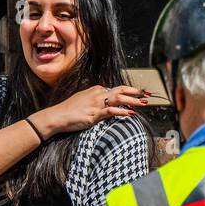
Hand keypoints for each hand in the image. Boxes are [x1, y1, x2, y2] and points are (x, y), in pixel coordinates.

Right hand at [33, 84, 147, 136]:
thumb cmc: (69, 111)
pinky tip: (131, 113)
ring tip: (143, 103)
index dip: (129, 91)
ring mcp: (96, 103)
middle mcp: (98, 93)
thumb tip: (104, 104)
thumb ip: (95, 101)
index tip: (139, 93)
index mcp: (96, 90)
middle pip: (121, 90)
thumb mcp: (83, 101)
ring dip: (133, 100)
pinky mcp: (94, 114)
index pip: (116, 89)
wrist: (57, 116)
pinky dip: (123, 112)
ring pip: (119, 99)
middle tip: (147, 94)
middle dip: (135, 92)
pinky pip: (112, 111)